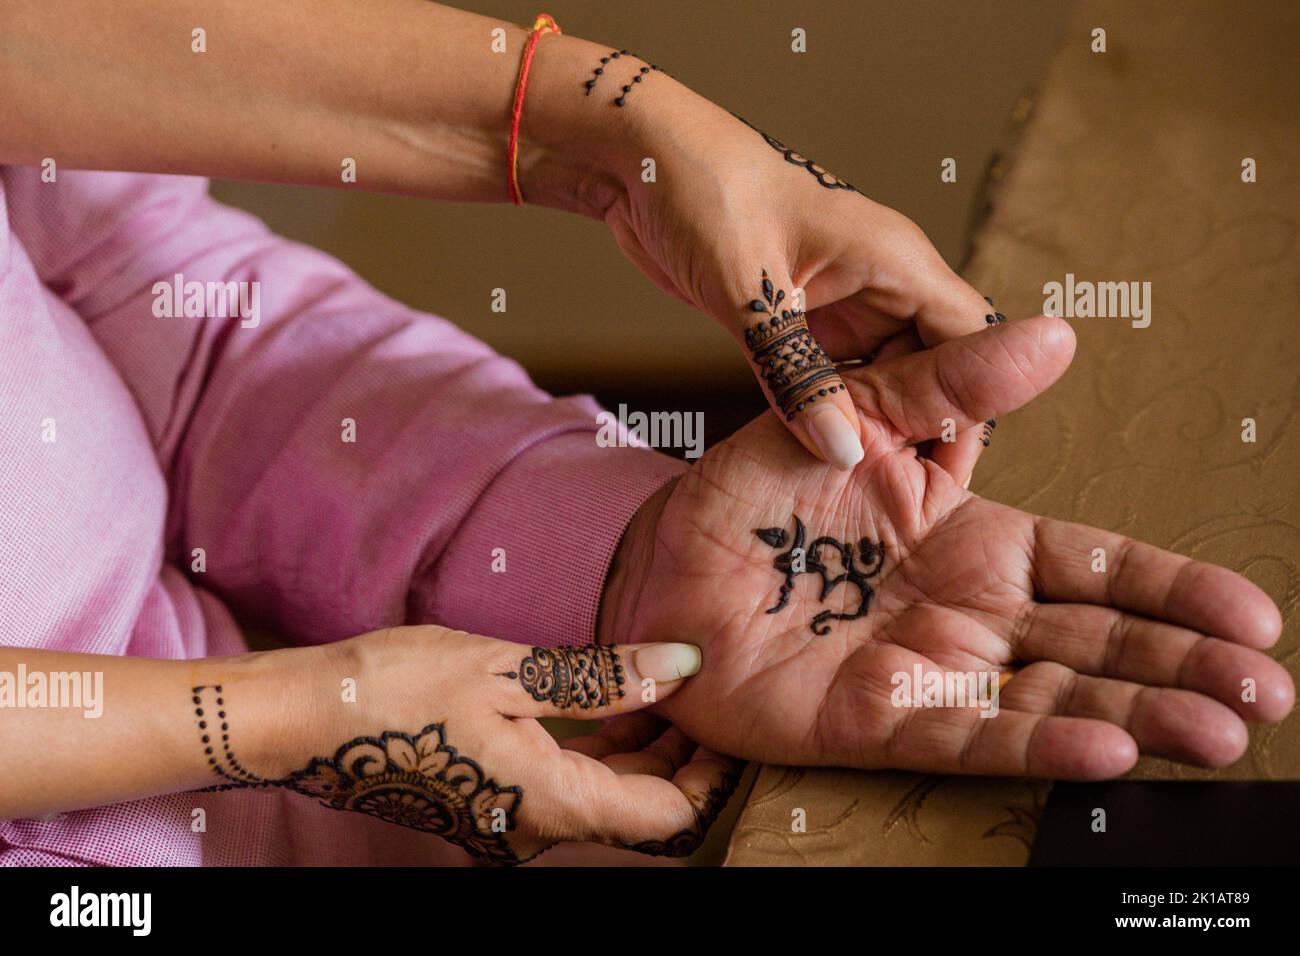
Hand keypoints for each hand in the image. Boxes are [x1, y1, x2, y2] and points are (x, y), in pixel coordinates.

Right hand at [226, 627, 739, 863]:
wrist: (305, 718)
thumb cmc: (396, 689)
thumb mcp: (510, 669)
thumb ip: (604, 675)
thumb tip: (682, 663)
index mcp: (550, 802)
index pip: (667, 816)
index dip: (710, 776)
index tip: (728, 722)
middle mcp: (536, 828)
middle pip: (639, 806)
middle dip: (680, 752)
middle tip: (699, 686)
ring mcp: (510, 820)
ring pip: (602, 794)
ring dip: (639, 746)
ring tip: (658, 680)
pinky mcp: (491, 802)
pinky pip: (565, 784)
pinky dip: (596, 748)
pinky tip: (606, 699)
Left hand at [581, 69, 999, 478]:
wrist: (643, 160)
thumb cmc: (704, 194)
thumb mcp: (751, 292)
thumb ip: (798, 374)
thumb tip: (845, 452)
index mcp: (895, 260)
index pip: (972, 337)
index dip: (973, 400)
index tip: (945, 466)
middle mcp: (882, 281)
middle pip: (934, 365)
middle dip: (918, 424)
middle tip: (890, 492)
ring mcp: (843, 300)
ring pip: (884, 376)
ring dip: (871, 421)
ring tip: (854, 485)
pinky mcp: (803, 316)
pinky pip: (836, 374)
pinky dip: (830, 409)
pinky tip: (814, 450)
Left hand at [600, 316, 1293, 777]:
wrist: (664, 561)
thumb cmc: (755, 494)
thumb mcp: (859, 421)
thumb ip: (951, 385)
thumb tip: (1056, 333)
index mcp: (971, 543)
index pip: (1095, 570)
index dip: (1172, 591)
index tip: (1253, 613)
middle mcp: (963, 615)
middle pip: (1094, 646)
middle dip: (1183, 669)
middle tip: (1267, 693)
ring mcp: (924, 672)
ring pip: (1049, 700)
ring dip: (1137, 716)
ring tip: (1218, 731)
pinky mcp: (874, 720)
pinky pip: (966, 734)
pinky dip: (1035, 743)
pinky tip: (1105, 750)